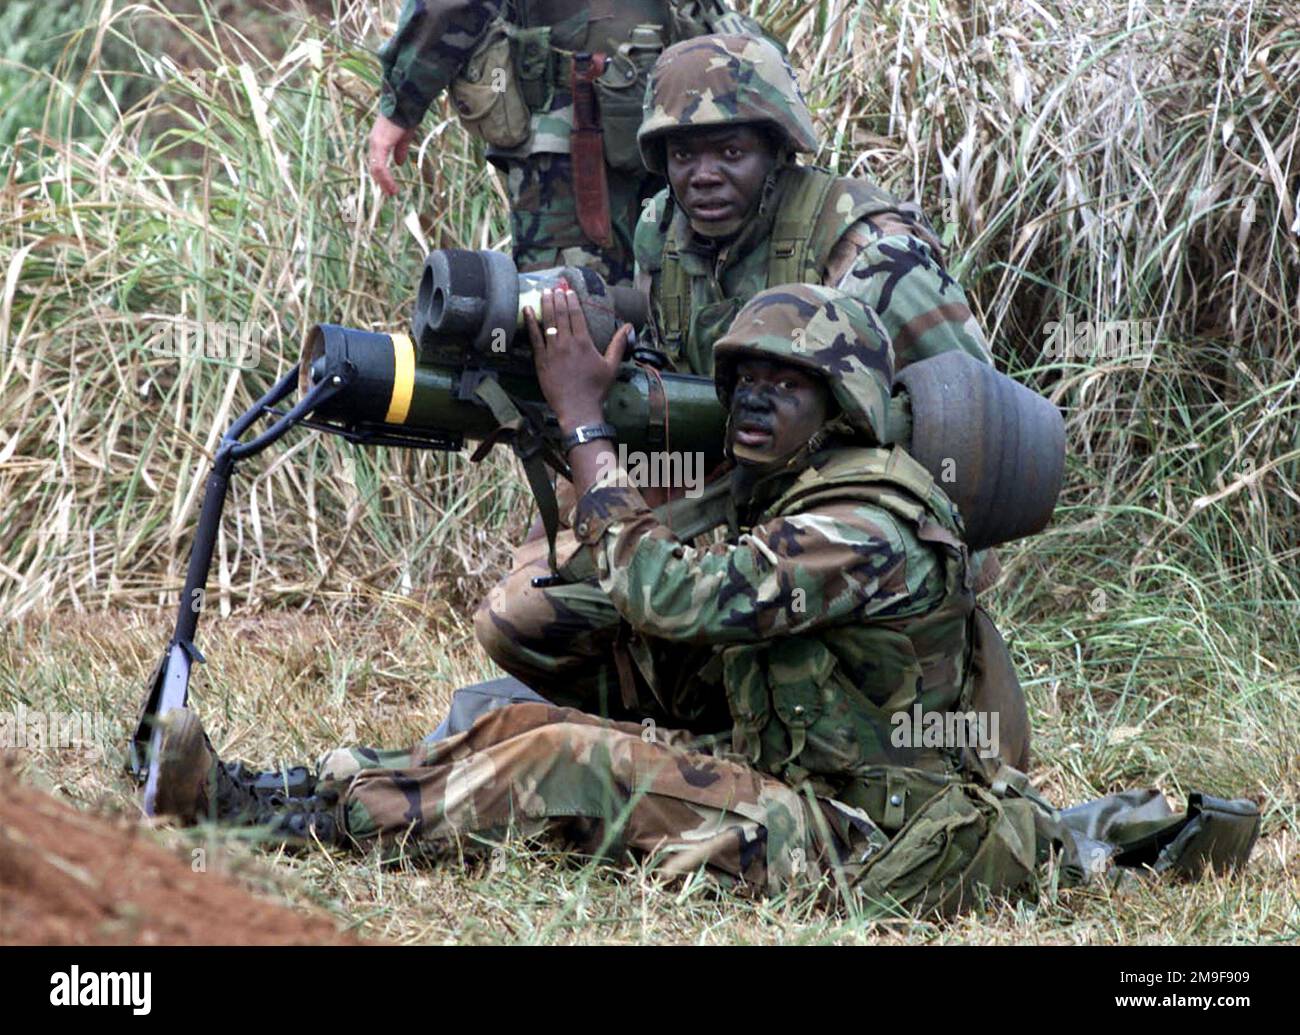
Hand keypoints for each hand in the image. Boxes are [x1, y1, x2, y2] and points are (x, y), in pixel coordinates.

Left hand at [368, 114, 416, 196]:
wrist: (406, 105)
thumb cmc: (406, 118)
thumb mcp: (404, 138)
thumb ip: (400, 150)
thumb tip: (399, 163)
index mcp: (379, 141)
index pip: (377, 162)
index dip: (383, 176)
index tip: (391, 187)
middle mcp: (374, 142)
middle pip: (374, 168)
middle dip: (382, 182)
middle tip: (390, 193)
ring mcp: (375, 144)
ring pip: (375, 169)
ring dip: (384, 183)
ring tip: (392, 192)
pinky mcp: (380, 145)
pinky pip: (380, 166)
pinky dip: (386, 178)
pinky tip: (393, 186)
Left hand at [525, 288, 630, 431]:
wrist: (578, 409)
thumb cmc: (597, 389)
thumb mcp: (611, 366)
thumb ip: (618, 344)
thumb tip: (629, 326)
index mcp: (584, 342)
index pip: (576, 315)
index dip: (571, 300)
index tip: (569, 290)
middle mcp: (567, 343)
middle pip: (560, 314)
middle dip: (557, 298)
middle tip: (555, 286)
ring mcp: (552, 351)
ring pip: (547, 322)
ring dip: (545, 305)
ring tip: (544, 292)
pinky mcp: (541, 360)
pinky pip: (534, 337)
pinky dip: (530, 322)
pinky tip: (527, 310)